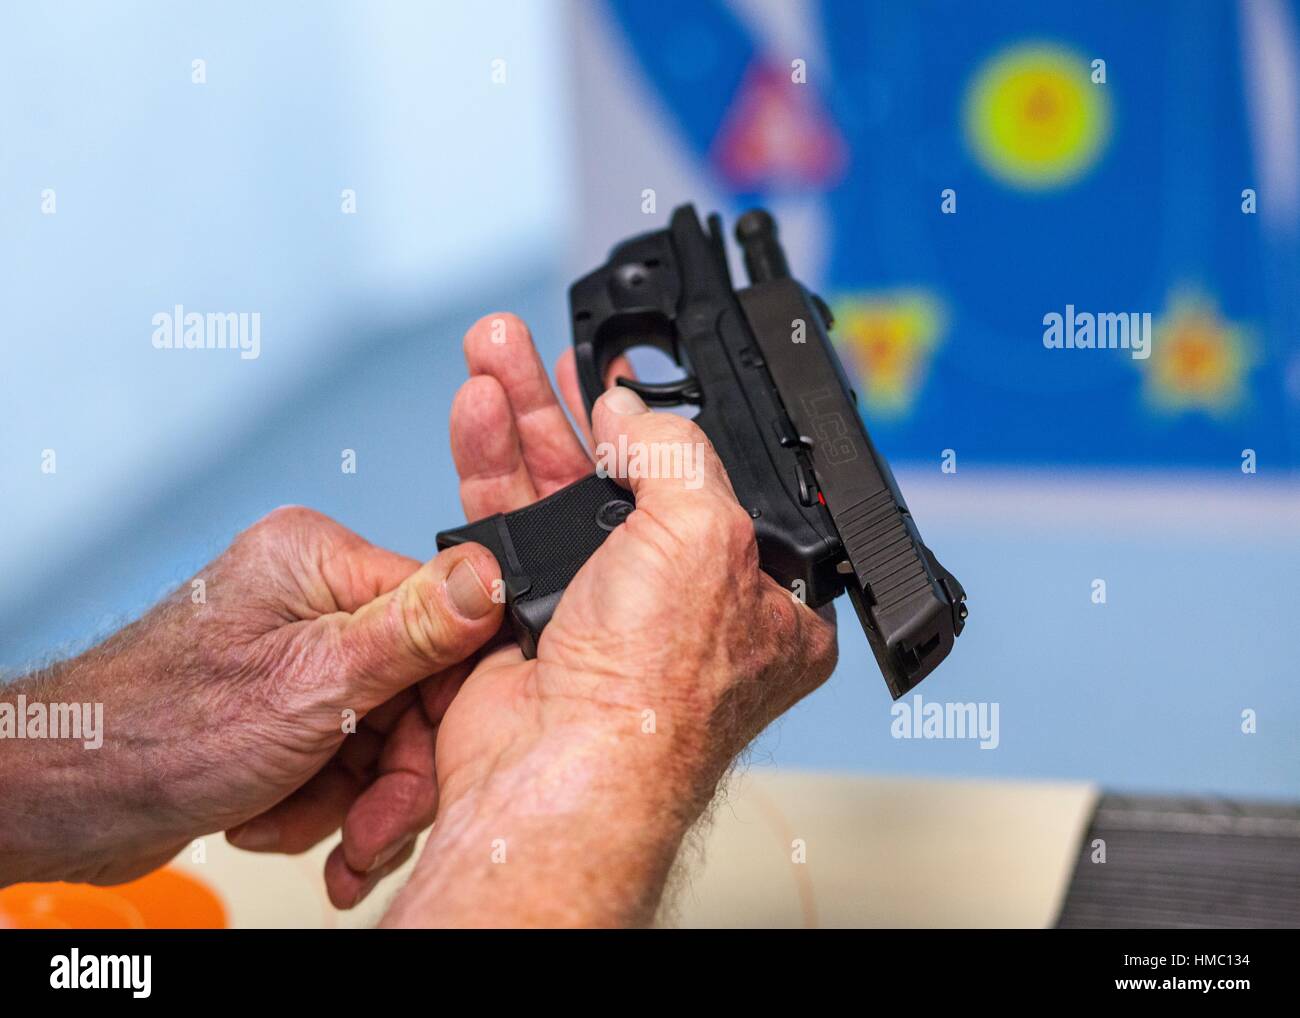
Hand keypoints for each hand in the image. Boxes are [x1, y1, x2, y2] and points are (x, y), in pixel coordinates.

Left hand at [0, 507, 501, 903]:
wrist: (71, 801)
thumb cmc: (159, 731)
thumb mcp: (313, 685)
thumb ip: (415, 630)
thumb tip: (491, 576)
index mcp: (320, 561)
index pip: (443, 616)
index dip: (447, 699)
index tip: (439, 758)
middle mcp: (311, 598)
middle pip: (415, 686)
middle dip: (393, 771)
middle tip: (372, 829)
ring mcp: (296, 652)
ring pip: (382, 731)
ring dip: (353, 798)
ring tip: (318, 835)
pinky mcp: (284, 701)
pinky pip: (344, 753)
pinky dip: (321, 800)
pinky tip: (277, 817)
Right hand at [382, 314, 837, 926]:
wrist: (554, 770)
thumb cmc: (653, 694)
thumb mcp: (705, 532)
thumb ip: (675, 449)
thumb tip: (630, 412)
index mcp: (759, 596)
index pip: (722, 486)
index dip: (678, 427)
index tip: (636, 380)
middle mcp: (680, 602)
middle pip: (627, 476)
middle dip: (580, 404)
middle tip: (549, 351)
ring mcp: (602, 611)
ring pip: (559, 489)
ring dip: (526, 418)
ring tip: (496, 354)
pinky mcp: (531, 617)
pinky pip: (509, 523)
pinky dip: (491, 466)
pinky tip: (480, 411)